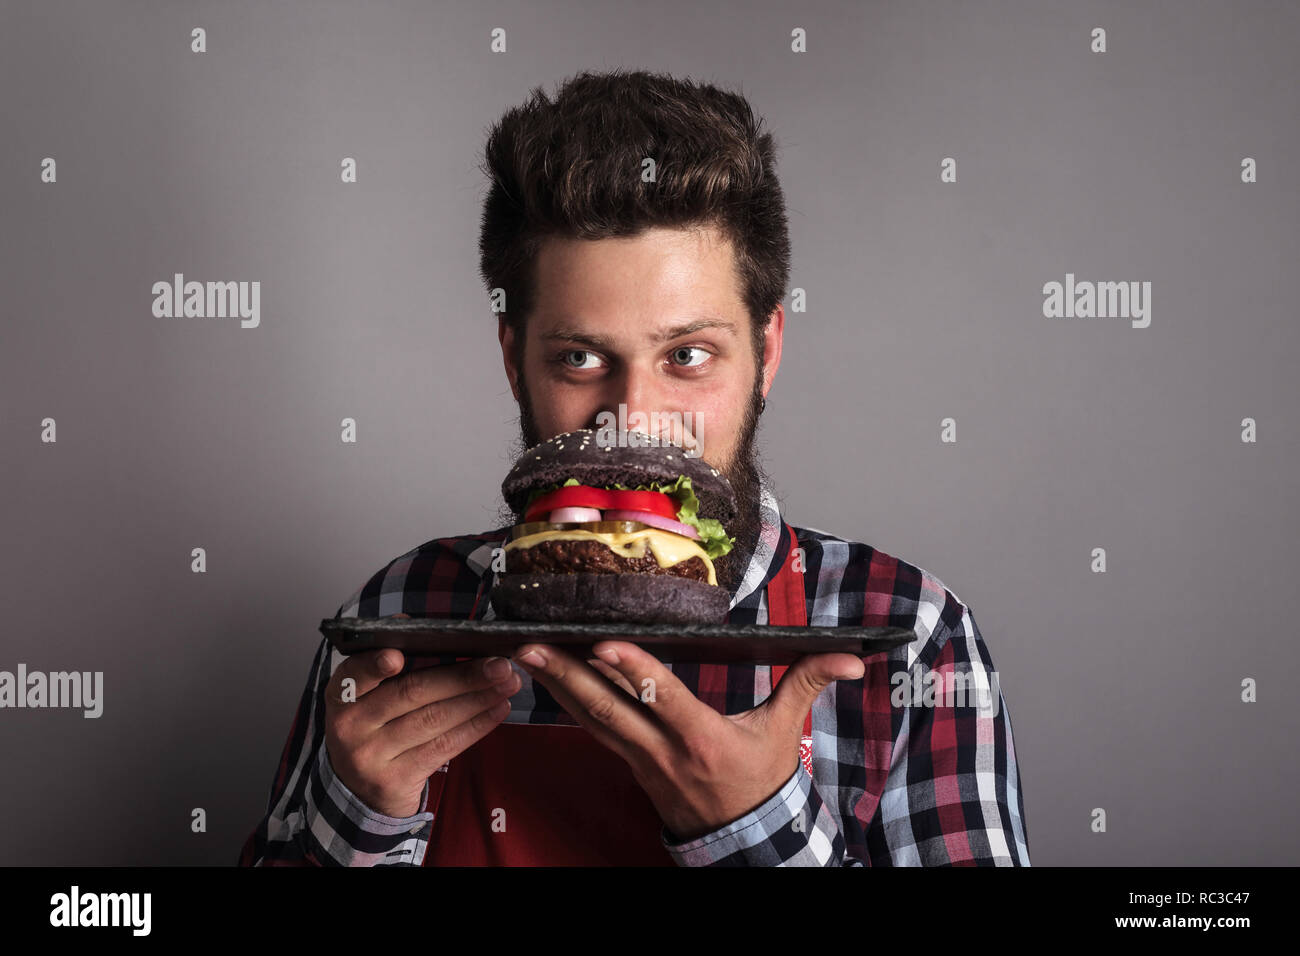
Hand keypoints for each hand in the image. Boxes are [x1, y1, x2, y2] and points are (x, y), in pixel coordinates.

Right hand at [324, 616, 522, 817]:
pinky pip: (443, 747)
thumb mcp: (367, 695)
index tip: (397, 654)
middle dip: (462, 676)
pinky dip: (476, 726)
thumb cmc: (373, 726)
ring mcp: (370, 756)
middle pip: (412, 693)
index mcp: (341, 694)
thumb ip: (386, 663)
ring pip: (433, 720)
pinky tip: (498, 710)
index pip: (355, 674)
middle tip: (499, 665)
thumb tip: (412, 622)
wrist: (357, 790)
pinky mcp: (395, 780)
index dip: (375, 664)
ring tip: (508, 684)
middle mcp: (349, 725)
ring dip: (478, 699)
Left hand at [514, 640, 863, 841]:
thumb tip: (852, 656)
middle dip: (566, 676)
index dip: (630, 671)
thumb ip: (807, 683)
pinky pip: (593, 732)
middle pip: (607, 709)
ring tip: (525, 656)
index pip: (659, 698)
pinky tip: (548, 682)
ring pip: (590, 720)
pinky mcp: (629, 766)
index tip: (600, 645)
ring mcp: (640, 762)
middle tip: (529, 647)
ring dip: (555, 687)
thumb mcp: (784, 731)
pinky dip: (568, 706)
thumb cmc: (761, 780)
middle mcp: (662, 750)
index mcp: (700, 737)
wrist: (745, 840)